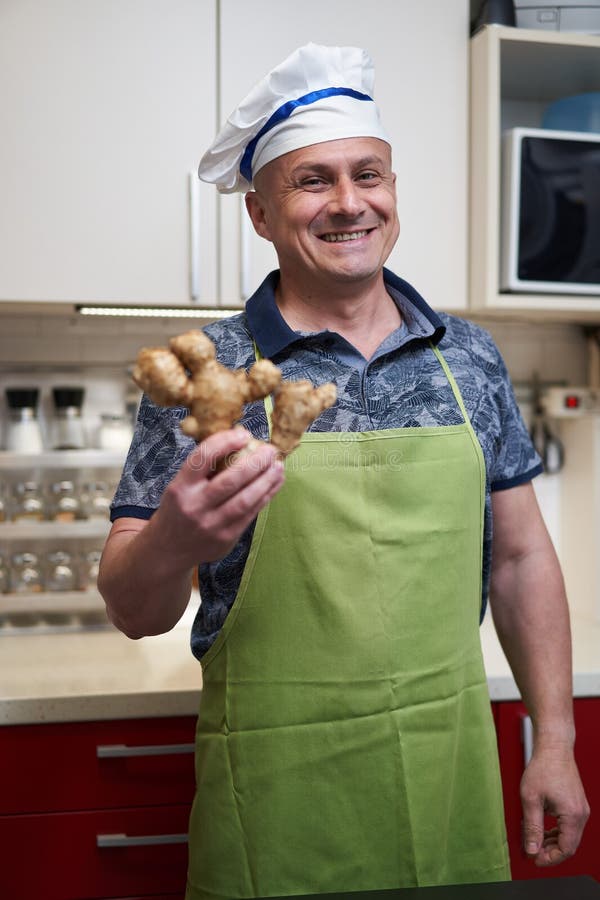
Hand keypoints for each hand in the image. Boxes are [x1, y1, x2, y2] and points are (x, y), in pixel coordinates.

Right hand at [154, 428, 284, 565]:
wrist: (169, 549)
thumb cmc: (179, 508)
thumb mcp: (180, 486)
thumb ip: (203, 468)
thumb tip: (238, 440)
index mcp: (180, 488)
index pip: (202, 459)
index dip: (224, 443)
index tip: (244, 434)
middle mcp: (194, 506)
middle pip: (230, 481)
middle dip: (255, 463)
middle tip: (271, 450)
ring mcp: (211, 525)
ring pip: (245, 500)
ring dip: (266, 481)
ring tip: (278, 467)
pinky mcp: (226, 538)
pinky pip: (250, 514)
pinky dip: (265, 497)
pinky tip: (274, 484)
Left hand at [520, 742, 589, 865]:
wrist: (553, 747)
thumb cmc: (543, 767)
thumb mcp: (531, 799)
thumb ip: (532, 827)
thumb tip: (531, 850)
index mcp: (573, 815)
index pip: (565, 849)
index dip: (550, 858)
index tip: (534, 859)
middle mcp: (581, 814)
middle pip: (569, 845)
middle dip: (550, 851)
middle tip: (532, 851)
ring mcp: (581, 809)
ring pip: (569, 836)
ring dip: (552, 841)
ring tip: (533, 839)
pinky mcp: (577, 804)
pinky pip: (569, 825)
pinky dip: (556, 831)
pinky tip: (541, 828)